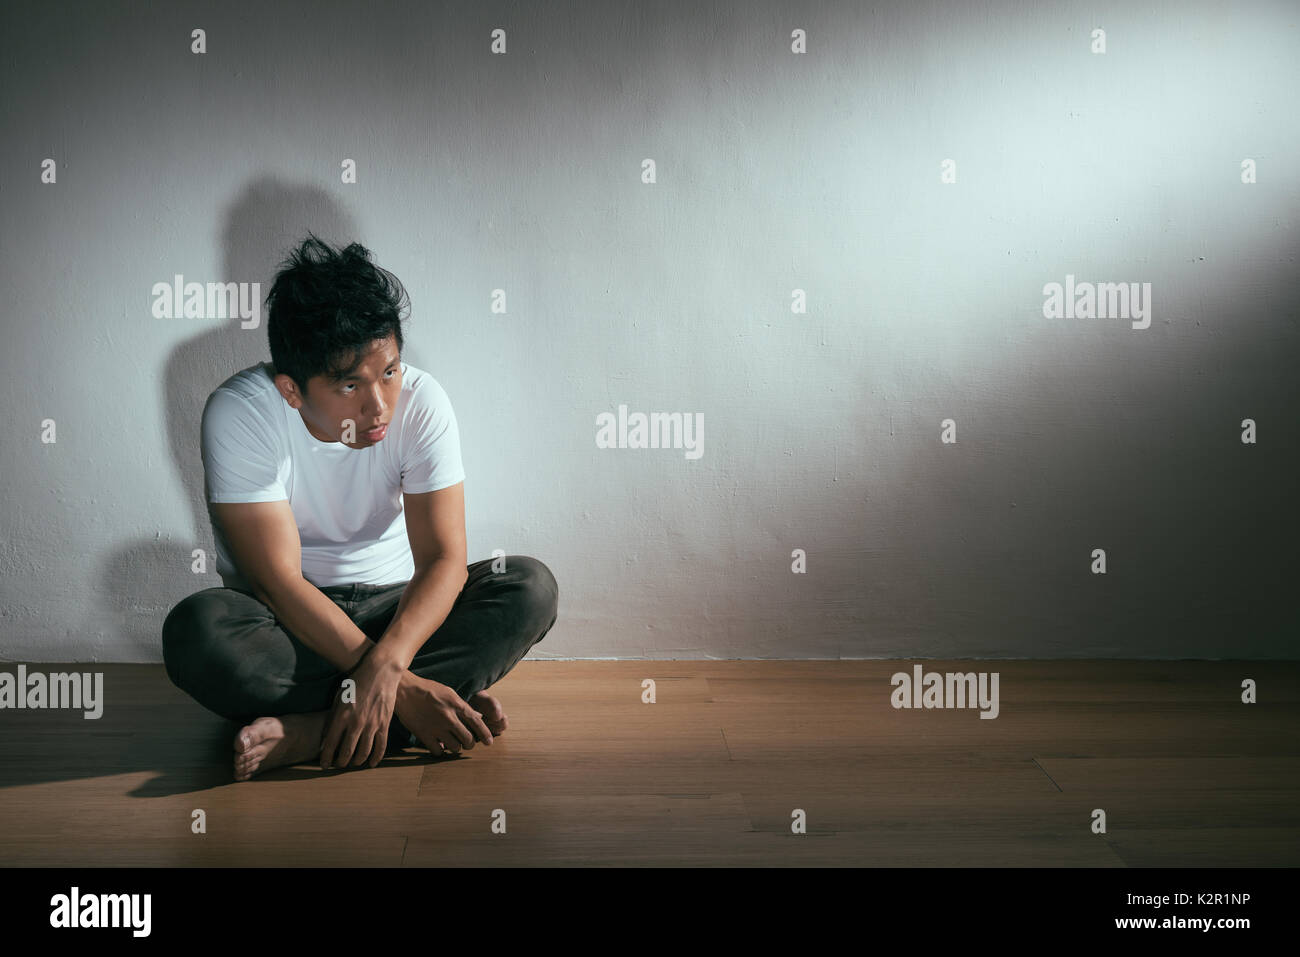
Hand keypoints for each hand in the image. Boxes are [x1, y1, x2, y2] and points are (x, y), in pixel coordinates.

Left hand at [320, 646, 403, 769]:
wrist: (381, 671)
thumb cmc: (357, 681)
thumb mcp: (338, 696)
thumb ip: (331, 718)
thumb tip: (325, 737)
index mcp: (342, 716)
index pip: (330, 744)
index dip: (326, 757)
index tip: (324, 764)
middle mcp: (356, 723)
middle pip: (347, 752)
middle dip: (340, 763)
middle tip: (338, 765)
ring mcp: (372, 724)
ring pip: (364, 752)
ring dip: (357, 762)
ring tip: (352, 764)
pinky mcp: (385, 723)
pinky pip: (381, 746)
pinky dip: (376, 758)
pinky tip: (371, 764)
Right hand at [395, 674, 493, 754]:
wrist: (405, 690)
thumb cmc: (428, 690)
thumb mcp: (449, 693)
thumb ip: (461, 706)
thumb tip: (474, 717)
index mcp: (456, 704)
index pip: (476, 722)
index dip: (485, 734)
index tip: (489, 742)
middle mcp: (448, 717)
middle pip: (468, 739)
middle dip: (470, 743)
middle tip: (467, 743)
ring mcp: (436, 727)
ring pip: (455, 747)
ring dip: (456, 747)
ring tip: (453, 743)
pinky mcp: (424, 735)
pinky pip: (438, 751)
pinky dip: (440, 751)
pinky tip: (439, 745)